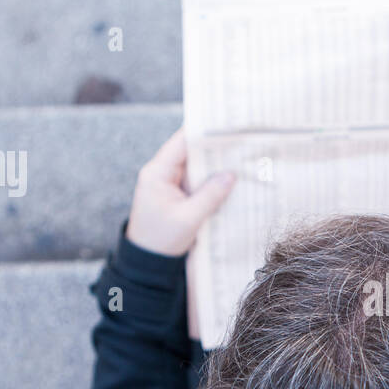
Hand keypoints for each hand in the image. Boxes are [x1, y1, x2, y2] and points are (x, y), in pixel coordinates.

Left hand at [125, 127, 236, 256]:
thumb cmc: (161, 240)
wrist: (148, 262)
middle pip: (191, 152)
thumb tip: (231, 174)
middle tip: (240, 142)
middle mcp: (162, 174)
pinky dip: (212, 182)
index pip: (181, 143)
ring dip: (215, 166)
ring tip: (240, 159)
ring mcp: (170, 184)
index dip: (203, 132)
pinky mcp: (178, 196)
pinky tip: (230, 182)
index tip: (225, 126)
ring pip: (196, 168)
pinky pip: (197, 183)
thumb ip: (210, 195)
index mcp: (158, 173)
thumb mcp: (188, 218)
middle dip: (214, 149)